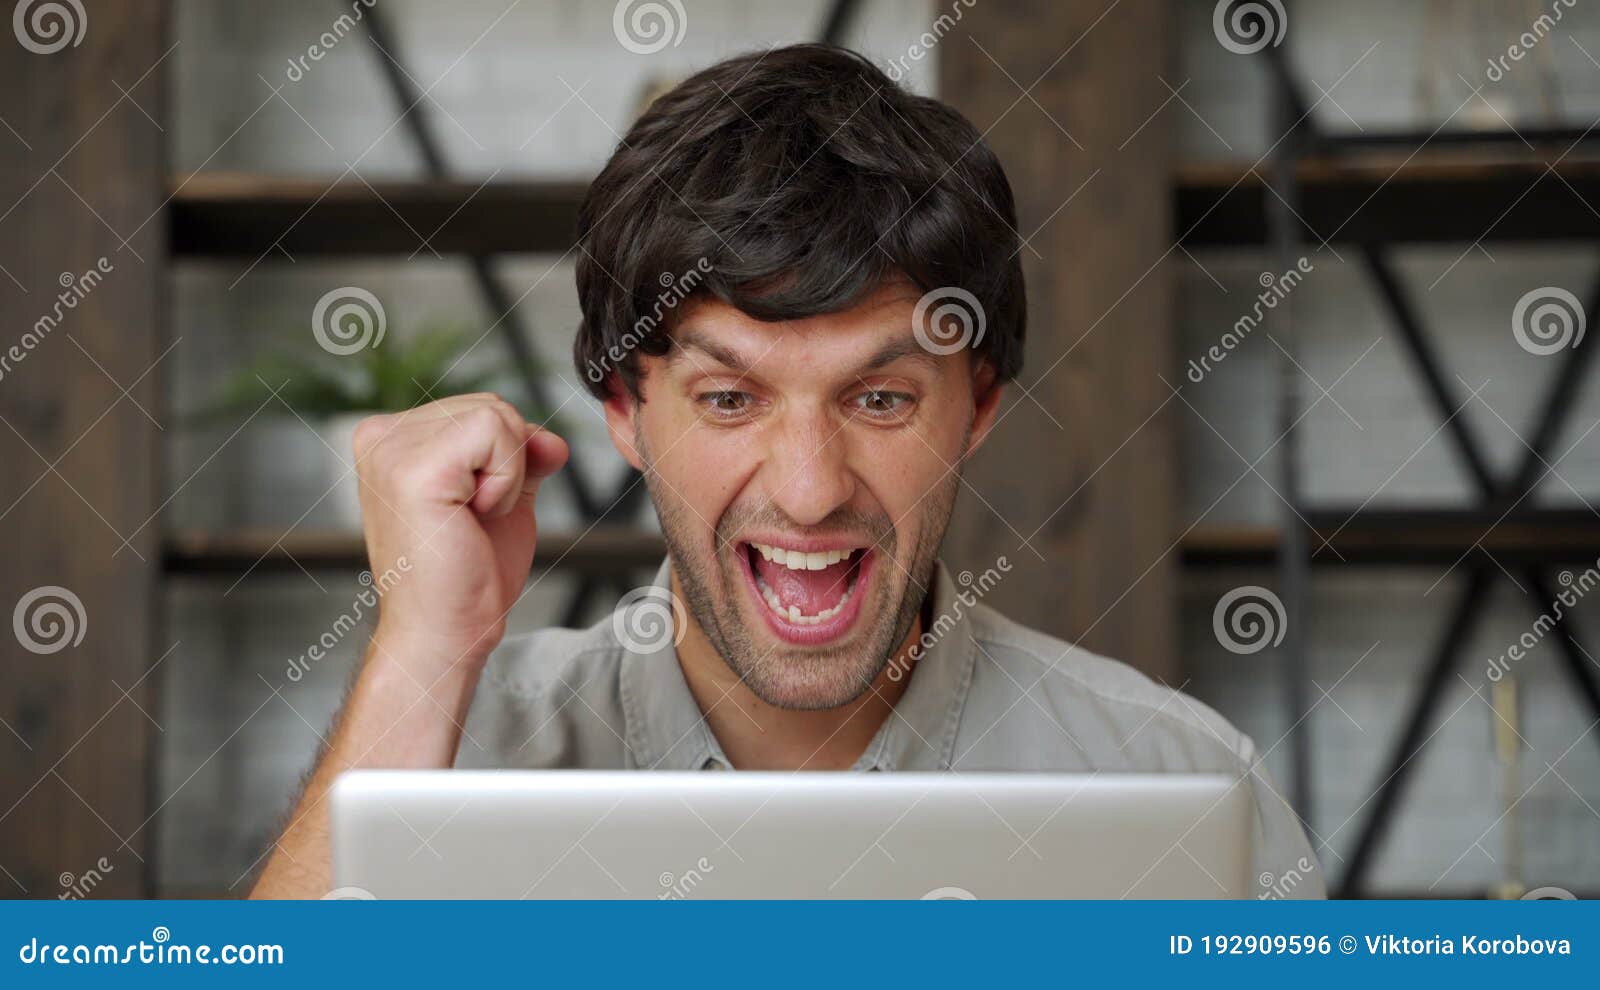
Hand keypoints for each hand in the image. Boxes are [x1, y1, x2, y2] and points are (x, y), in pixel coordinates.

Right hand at [350, 393, 568, 666]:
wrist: (445, 632)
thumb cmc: (464, 576)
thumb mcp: (501, 498)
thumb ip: (521, 457)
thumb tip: (552, 439)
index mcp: (390, 439)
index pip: (481, 409)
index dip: (505, 459)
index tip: (471, 509)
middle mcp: (381, 436)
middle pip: (493, 406)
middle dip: (509, 464)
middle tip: (470, 517)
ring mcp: (392, 447)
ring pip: (498, 415)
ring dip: (506, 475)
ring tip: (467, 517)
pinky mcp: (415, 466)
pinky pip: (497, 433)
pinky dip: (505, 479)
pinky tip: (471, 516)